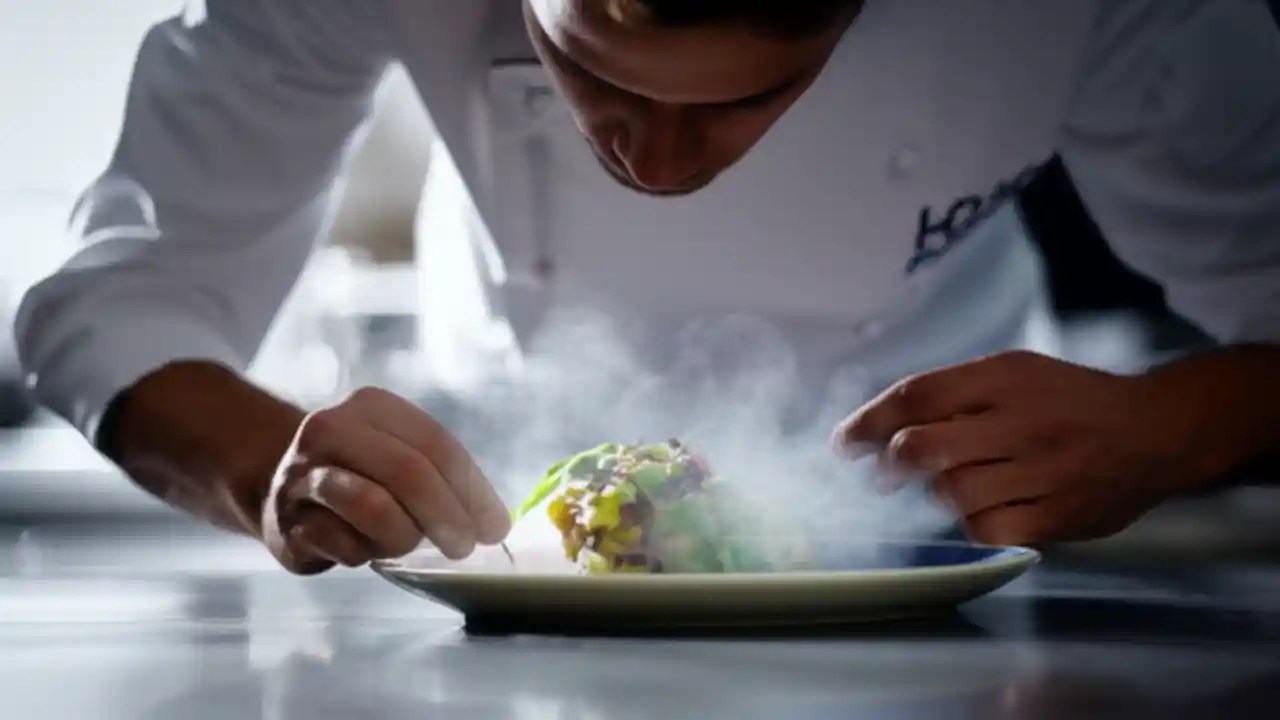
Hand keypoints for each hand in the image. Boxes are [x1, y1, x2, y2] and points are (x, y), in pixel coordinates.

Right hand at [263, 387, 510, 573]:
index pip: (436, 444)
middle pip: (408, 471)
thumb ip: (445, 478)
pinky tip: (361, 548)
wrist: (277, 486)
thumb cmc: (360, 473)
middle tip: (464, 547)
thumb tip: (494, 524)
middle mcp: (331, 429)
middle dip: (447, 516)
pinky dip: (364, 554)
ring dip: (403, 536)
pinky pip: (343, 547)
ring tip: (406, 544)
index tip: (496, 527)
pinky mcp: (286, 523)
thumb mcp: (400, 455)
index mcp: (372, 406)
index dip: (472, 490)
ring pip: (373, 507)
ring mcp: (302, 474)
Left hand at [831, 351, 1202, 545]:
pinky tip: (984, 510)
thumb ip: (955, 395)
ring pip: (950, 493)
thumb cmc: (1070, 402)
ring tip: (948, 488)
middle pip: (922, 448)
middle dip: (888, 465)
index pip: (917, 395)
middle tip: (881, 475)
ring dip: (933, 495)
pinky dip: (972, 524)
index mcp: (1004, 376)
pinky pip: (987, 529)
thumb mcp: (1016, 374)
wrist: (1156, 432)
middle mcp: (1020, 420)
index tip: (846, 442)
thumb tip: (880, 426)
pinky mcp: (1058, 515)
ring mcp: (1042, 470)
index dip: (869, 421)